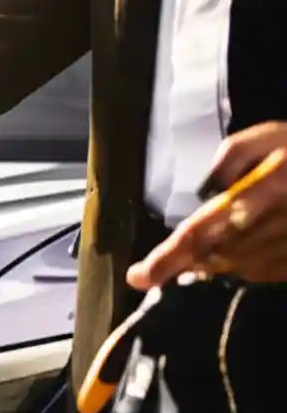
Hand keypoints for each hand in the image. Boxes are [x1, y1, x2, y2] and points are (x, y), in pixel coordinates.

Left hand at [127, 122, 286, 288]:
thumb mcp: (270, 136)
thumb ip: (231, 156)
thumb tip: (207, 191)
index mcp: (265, 190)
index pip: (204, 231)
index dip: (168, 258)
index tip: (139, 277)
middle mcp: (279, 225)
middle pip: (217, 257)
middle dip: (190, 259)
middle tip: (167, 259)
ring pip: (240, 269)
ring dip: (220, 261)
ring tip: (218, 242)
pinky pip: (266, 273)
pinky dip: (248, 264)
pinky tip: (252, 244)